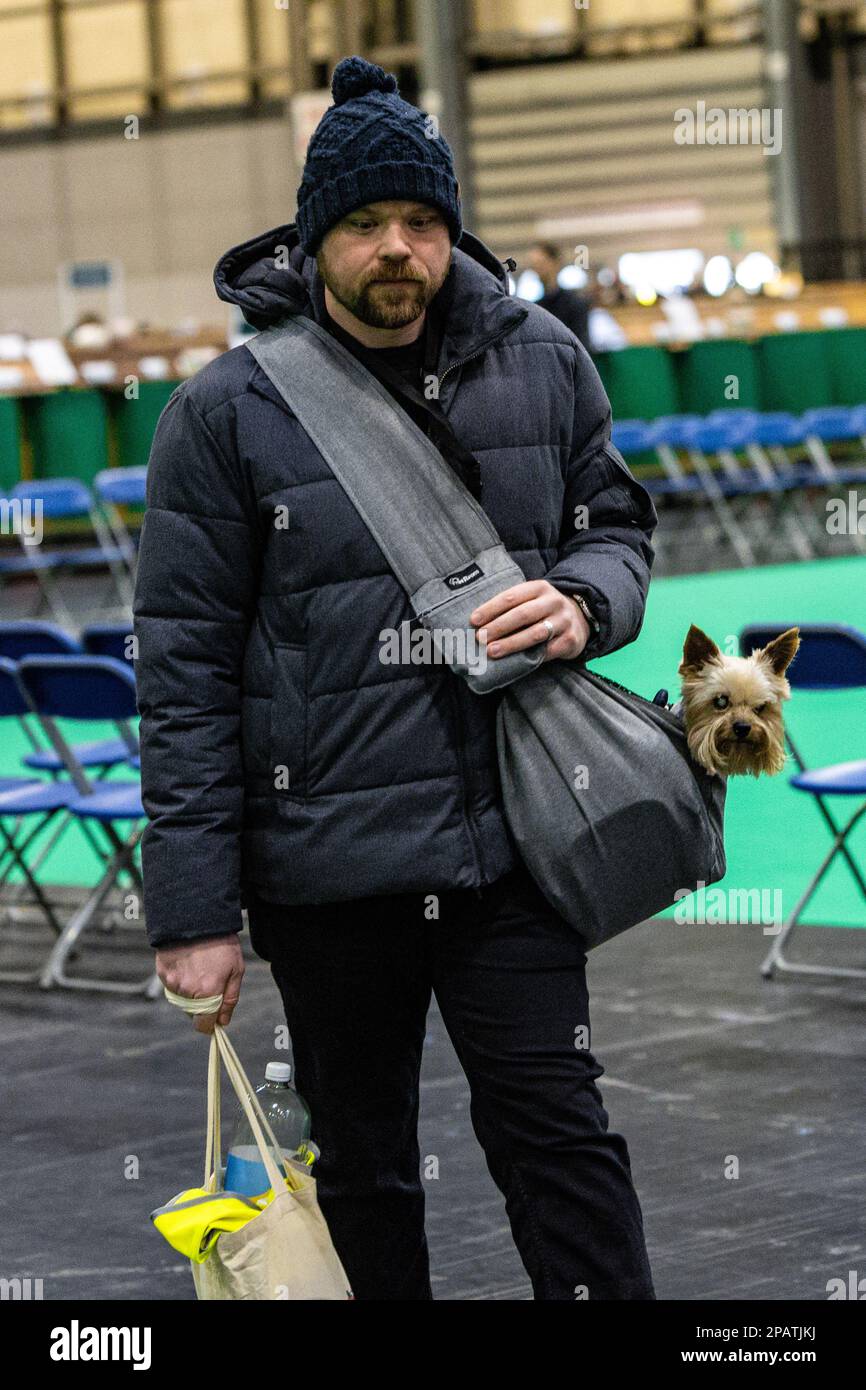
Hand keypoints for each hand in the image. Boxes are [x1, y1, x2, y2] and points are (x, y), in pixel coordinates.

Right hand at [155, 934, 244, 1033]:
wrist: (197, 919)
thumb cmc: (221, 944)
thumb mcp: (236, 970)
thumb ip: (230, 999)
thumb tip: (223, 1021)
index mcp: (208, 993)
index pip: (203, 1024)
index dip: (210, 1024)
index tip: (215, 1019)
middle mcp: (188, 992)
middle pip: (192, 1014)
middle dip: (202, 1006)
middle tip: (210, 984)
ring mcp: (173, 983)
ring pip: (182, 1000)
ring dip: (190, 993)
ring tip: (199, 970)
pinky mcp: (163, 974)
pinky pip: (172, 987)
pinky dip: (180, 980)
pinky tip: (188, 964)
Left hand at [469, 581, 589, 663]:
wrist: (580, 617)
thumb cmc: (544, 610)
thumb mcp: (532, 599)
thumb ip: (512, 606)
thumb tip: (479, 623)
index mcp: (539, 588)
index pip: (511, 597)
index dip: (491, 609)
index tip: (474, 621)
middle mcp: (553, 601)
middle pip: (522, 614)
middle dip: (498, 627)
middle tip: (480, 637)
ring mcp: (564, 621)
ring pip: (535, 633)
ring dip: (511, 643)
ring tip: (492, 651)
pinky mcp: (570, 640)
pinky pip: (548, 651)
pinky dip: (531, 657)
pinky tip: (516, 662)